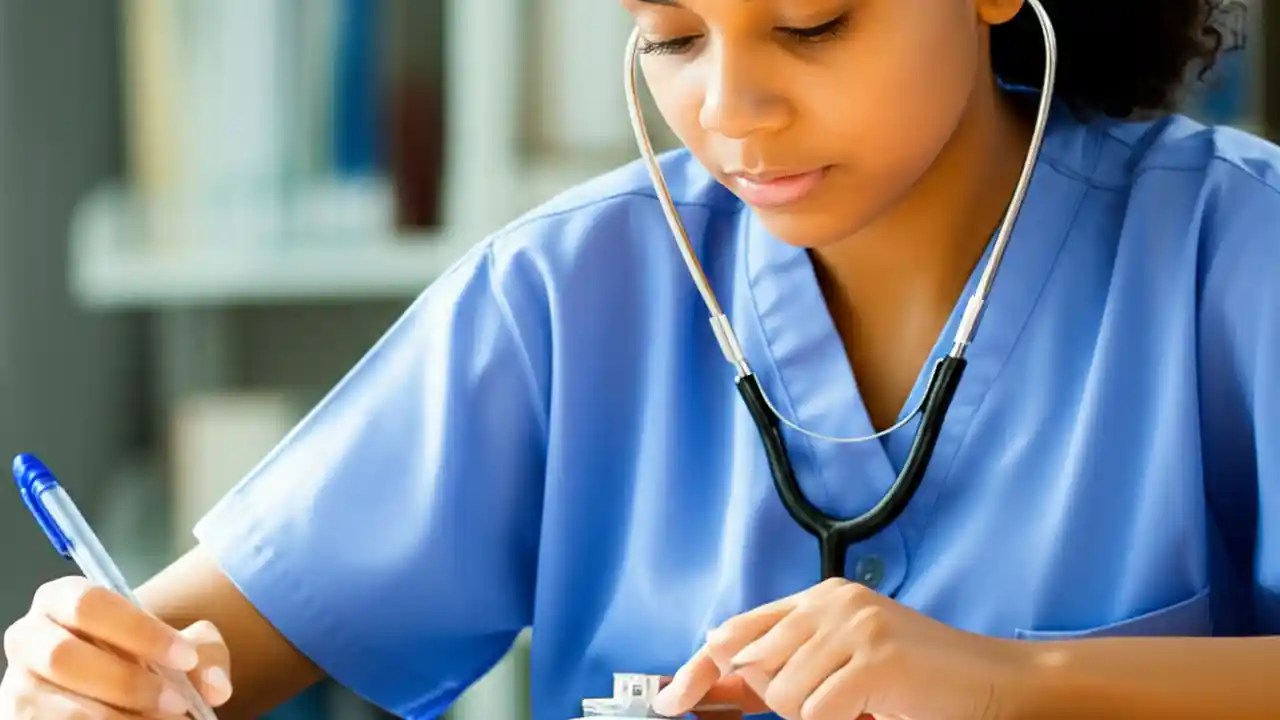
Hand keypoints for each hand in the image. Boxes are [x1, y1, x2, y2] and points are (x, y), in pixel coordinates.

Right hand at [1, 576, 232, 717]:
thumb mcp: (181, 648)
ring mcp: (17, 687)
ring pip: (61, 709)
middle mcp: (29, 638)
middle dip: (128, 684)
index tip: (185, 659)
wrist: (116, 691)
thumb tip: (216, 687)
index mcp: (62, 600)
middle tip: (178, 704)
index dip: (140, 631)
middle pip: (65, 657)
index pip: (90, 604)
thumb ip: (204, 656)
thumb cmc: (145, 659)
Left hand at [653, 578, 1029, 719]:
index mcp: (821, 598)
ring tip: (862, 704)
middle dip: (779, 700)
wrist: (994, 683)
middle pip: (754, 665)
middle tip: (839, 701)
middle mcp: (832, 602)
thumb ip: (788, 661)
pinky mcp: (874, 658)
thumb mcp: (843, 664)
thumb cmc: (918, 680)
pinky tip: (876, 708)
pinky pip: (818, 711)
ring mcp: (854, 626)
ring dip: (817, 715)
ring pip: (784, 694)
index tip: (669, 700)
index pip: (739, 630)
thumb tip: (720, 666)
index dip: (700, 668)